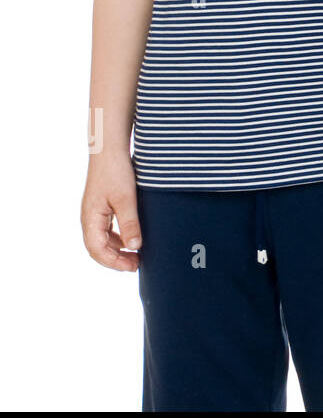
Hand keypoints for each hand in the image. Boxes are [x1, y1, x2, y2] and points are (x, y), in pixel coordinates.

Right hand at [81, 151, 141, 271]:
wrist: (109, 150)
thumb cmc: (115, 172)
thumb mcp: (125, 199)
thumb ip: (130, 223)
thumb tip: (135, 247)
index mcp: (90, 219)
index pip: (97, 251)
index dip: (114, 262)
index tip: (132, 267)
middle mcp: (89, 219)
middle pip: (99, 248)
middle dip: (116, 259)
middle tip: (138, 265)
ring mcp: (94, 213)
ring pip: (103, 240)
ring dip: (118, 250)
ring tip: (137, 255)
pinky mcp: (102, 207)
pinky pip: (107, 230)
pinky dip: (118, 238)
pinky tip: (132, 239)